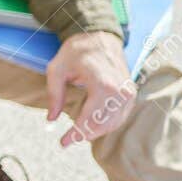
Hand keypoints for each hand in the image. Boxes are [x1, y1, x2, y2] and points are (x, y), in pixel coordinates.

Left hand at [46, 31, 134, 146]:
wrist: (100, 37)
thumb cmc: (76, 52)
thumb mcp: (56, 70)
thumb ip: (54, 95)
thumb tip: (51, 119)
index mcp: (103, 84)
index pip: (89, 118)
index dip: (75, 134)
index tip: (63, 143)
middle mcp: (120, 90)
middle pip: (102, 125)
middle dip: (84, 135)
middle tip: (67, 140)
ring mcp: (128, 92)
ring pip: (113, 123)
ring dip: (95, 132)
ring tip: (76, 134)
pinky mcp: (130, 93)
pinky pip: (120, 116)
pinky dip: (106, 125)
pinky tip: (91, 126)